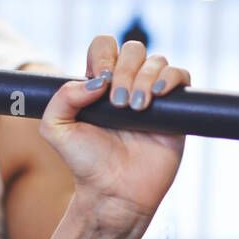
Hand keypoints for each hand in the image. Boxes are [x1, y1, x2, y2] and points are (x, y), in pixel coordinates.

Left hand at [39, 36, 189, 221]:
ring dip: (145, 78)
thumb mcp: (56, 129)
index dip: (103, 54)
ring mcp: (152, 95)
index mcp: (98, 84)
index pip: (104, 46)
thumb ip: (62, 98)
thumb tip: (98, 81)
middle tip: (118, 103)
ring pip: (157, 61)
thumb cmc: (85, 162)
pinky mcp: (175, 109)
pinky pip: (181, 76)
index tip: (100, 80)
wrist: (114, 191)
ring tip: (136, 108)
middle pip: (133, 49)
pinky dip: (171, 78)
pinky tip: (158, 95)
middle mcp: (127, 84)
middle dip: (125, 70)